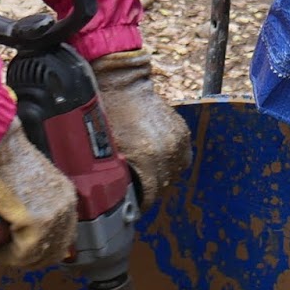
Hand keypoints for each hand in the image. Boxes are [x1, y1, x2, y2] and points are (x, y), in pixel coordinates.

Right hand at [0, 121, 77, 267]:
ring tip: (3, 253)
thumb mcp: (36, 182)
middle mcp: (66, 209)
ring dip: (19, 258)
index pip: (64, 236)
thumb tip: (27, 224)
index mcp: (68, 197)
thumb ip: (40, 202)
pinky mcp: (35, 224)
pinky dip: (10, 256)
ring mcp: (52, 218)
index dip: (45, 248)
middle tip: (14, 256)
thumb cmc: (10, 159)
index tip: (27, 250)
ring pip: (38, 255)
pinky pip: (23, 252)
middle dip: (33, 258)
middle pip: (55, 249)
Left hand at [90, 49, 190, 207]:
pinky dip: (171, 161)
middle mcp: (167, 149)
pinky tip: (158, 158)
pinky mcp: (182, 131)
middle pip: (163, 185)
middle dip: (150, 190)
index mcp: (147, 155)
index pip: (150, 195)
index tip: (133, 205)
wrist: (123, 84)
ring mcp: (177, 139)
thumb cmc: (109, 113)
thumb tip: (113, 197)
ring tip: (147, 173)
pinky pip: (183, 157)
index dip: (141, 203)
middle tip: (138, 189)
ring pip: (175, 172)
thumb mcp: (106, 147)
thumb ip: (113, 174)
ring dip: (163, 176)